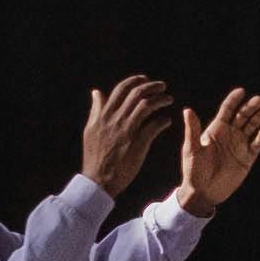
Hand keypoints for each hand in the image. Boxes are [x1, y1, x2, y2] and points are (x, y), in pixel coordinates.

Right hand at [81, 73, 172, 191]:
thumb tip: (97, 92)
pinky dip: (163, 120)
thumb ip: (96, 109)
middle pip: (137, 93)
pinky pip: (155, 126)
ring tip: (168, 99)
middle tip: (163, 86)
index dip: (135, 81)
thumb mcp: (91, 129)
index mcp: (104, 115)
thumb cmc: (94, 156)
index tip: (145, 80)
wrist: (99, 180)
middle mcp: (116, 119)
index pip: (121, 89)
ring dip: (161, 99)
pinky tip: (166, 121)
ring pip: (147, 106)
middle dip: (152, 86)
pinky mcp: (138, 144)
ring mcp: (128, 131)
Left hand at [178, 87, 259, 214]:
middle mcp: (229, 134)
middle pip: (242, 116)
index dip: (234, 100)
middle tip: (259, 99)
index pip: (227, 110)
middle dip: (250, 107)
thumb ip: (192, 130)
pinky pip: (256, 145)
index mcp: (216, 129)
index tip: (241, 91)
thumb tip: (187, 110)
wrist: (203, 192)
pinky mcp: (247, 158)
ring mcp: (239, 145)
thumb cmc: (193, 170)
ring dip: (259, 117)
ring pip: (252, 127)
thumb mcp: (192, 149)